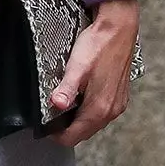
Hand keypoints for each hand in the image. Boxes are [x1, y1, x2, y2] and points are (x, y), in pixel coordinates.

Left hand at [50, 0, 138, 147]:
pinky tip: (79, 99)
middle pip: (84, 132)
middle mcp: (111, 110)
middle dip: (66, 130)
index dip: (57, 135)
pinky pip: (101, 113)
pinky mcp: (119, 96)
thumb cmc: (98, 46)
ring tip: (61, 109)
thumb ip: (67, 89)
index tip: (44, 128)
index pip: (75, 136)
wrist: (118, 29)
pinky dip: (88, 112)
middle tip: (49, 119)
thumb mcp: (77, 67)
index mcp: (99, 107)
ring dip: (78, 121)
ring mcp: (117, 104)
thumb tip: (56, 105)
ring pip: (94, 124)